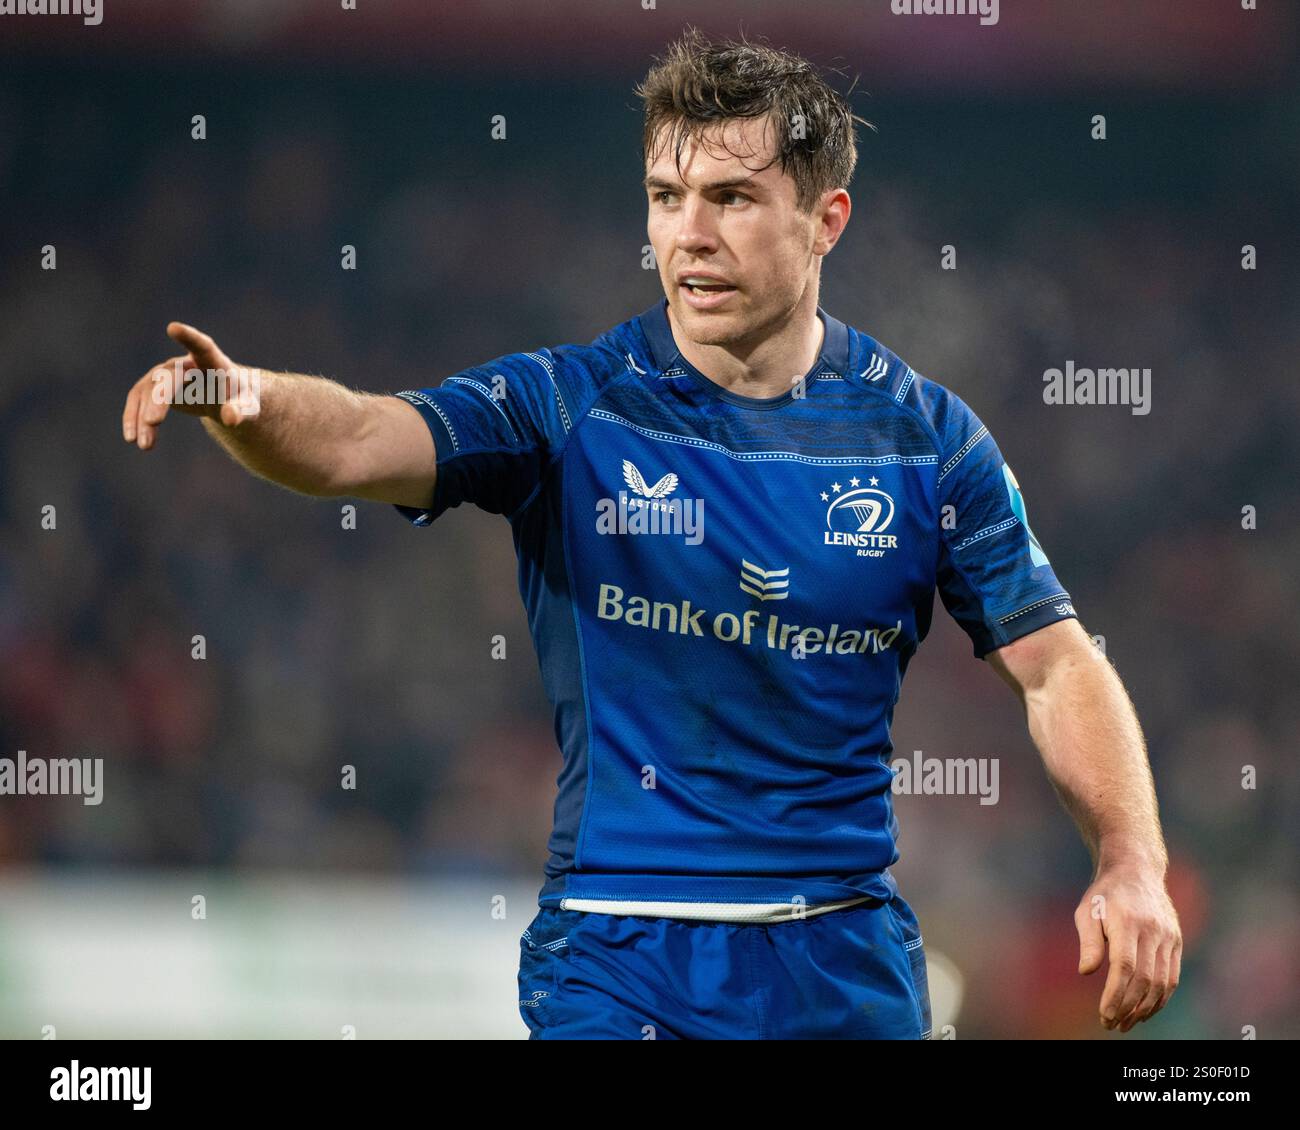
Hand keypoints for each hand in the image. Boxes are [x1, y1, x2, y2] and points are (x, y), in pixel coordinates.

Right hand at [123, 323, 259, 449]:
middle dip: (159, 398)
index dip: (189, 337)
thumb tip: (231, 418)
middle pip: (168, 377)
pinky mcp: (156, 387)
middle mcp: (186, 364)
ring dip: (142, 415)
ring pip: (148, 390)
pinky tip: (132, 438)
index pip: (202, 346)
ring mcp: (168, 373)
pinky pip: (139, 399)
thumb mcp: (248, 408)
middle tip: (153, 423)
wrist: (228, 398)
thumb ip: (242, 411)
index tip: (173, 327)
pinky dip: (133, 417)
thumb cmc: (241, 399)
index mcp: (214, 363)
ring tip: (145, 446)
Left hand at [1076, 863, 1181, 1031]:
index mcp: (1127, 922)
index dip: (1116, 995)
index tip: (1104, 1014)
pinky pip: (1172, 977)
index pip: (1124, 967)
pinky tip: (1144, 1010)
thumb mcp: (1087, 911)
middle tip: (1112, 1024)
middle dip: (1128, 1007)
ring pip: (1162, 983)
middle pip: (1144, 979)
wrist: (1137, 871)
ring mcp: (1169, 937)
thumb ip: (1088, 942)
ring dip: (1145, 1008)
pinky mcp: (1177, 942)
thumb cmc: (1105, 894)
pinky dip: (1159, 998)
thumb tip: (1086, 972)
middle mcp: (1152, 930)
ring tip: (1126, 1023)